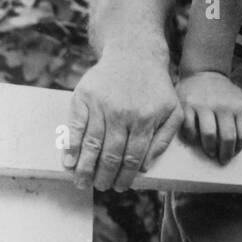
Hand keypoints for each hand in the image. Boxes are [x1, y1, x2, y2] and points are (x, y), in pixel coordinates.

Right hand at [65, 53, 183, 190]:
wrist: (134, 53)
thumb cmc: (156, 87)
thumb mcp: (172, 110)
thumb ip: (164, 139)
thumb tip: (145, 166)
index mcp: (146, 120)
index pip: (133, 157)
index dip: (125, 176)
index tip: (120, 188)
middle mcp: (123, 114)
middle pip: (111, 155)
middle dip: (105, 177)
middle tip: (101, 187)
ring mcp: (101, 106)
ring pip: (92, 144)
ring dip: (85, 167)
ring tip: (81, 182)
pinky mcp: (84, 97)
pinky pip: (75, 126)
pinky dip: (70, 146)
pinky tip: (68, 161)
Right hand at [177, 71, 241, 163]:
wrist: (204, 73)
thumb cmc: (227, 92)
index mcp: (239, 106)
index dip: (241, 147)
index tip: (235, 151)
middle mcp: (223, 106)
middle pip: (227, 138)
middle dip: (226, 153)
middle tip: (223, 159)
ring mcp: (204, 105)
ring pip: (209, 136)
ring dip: (210, 149)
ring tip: (211, 152)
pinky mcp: (186, 106)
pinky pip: (189, 129)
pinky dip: (192, 138)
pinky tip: (196, 139)